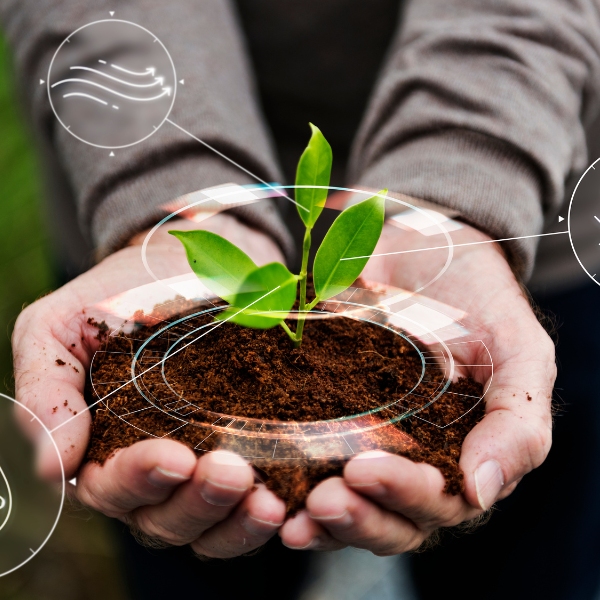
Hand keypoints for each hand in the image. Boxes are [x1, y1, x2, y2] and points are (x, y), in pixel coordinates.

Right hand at [12, 212, 286, 557]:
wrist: (185, 264)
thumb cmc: (116, 296)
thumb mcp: (59, 328)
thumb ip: (47, 392)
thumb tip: (52, 469)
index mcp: (100, 450)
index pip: (112, 488)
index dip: (140, 480)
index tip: (173, 457)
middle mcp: (154, 471)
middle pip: (167, 518)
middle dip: (197, 502)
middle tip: (231, 472)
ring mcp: (203, 464)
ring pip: (214, 522)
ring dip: (238, 520)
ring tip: (266, 499)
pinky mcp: (251, 449)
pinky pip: (259, 496)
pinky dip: (273, 506)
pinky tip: (292, 495)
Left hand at [279, 216, 554, 553]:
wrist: (427, 247)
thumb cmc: (481, 300)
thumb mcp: (519, 353)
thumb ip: (518, 422)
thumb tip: (480, 493)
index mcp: (462, 457)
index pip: (437, 502)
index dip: (403, 496)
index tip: (364, 470)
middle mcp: (413, 460)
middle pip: (388, 517)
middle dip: (357, 516)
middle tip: (323, 499)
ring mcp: (367, 438)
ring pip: (347, 502)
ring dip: (320, 517)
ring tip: (291, 515)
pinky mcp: (327, 412)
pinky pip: (307, 457)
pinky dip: (288, 480)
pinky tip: (265, 486)